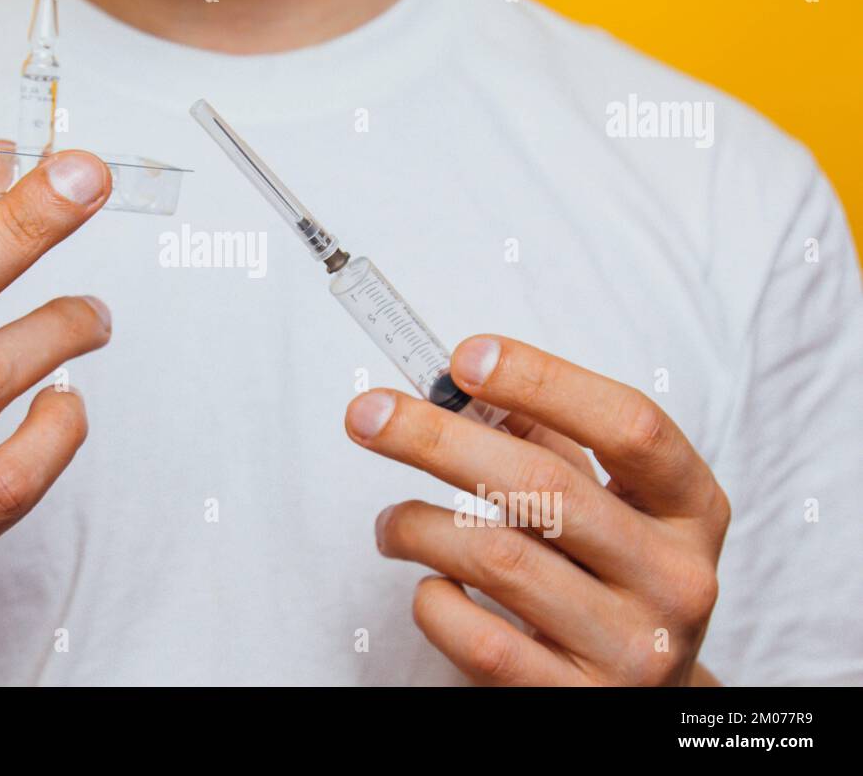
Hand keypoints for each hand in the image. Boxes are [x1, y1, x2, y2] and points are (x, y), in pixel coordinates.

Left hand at [345, 336, 730, 685]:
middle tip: (369, 415)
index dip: (544, 381)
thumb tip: (461, 379)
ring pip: (499, 559)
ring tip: (389, 523)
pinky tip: (430, 587)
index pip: (630, 425)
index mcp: (691, 510)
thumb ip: (550, 441)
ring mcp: (634, 649)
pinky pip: (480, 640)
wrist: (643, 704)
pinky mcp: (579, 704)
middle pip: (546, 485)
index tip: (464, 357)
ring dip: (418, 524)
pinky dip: (434, 602)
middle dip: (439, 439)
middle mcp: (676, 579)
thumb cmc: (612, 582)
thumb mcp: (610, 507)